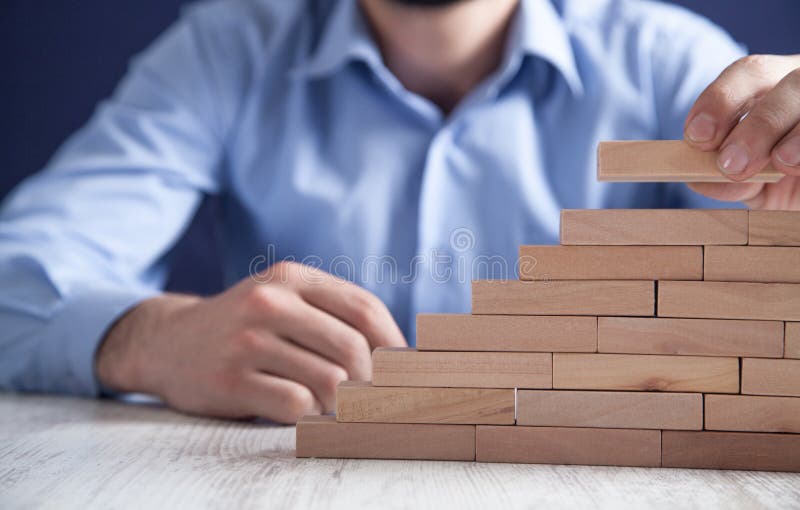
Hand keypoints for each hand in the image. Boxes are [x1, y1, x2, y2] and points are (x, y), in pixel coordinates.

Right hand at [95, 261, 405, 422]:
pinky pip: (295, 406)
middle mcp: (269, 302)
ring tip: (332, 405)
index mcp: (291, 278)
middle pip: (352, 348)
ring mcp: (247, 341)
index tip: (400, 369)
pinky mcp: (230, 380)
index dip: (392, 343)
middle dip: (370, 381)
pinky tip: (299, 411)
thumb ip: (330, 313)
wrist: (167, 342)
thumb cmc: (243, 326)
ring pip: (328, 381)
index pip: (364, 308)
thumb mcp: (281, 298)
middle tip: (368, 396)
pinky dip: (308, 416)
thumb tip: (396, 355)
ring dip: (340, 402)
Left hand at [683, 54, 799, 208]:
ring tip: (783, 163)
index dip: (720, 99)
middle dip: (758, 124)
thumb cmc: (784, 186)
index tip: (697, 136)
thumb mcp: (752, 185)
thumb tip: (698, 177)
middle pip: (789, 84)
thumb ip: (724, 181)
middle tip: (732, 164)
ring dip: (799, 134)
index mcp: (776, 86)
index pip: (749, 72)